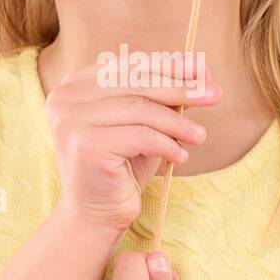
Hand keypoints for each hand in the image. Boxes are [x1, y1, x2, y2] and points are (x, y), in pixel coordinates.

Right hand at [46, 57, 220, 234]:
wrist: (97, 214)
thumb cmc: (122, 166)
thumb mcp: (145, 124)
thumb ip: (164, 96)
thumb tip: (202, 69)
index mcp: (76, 85)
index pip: (128, 65)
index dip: (167, 65)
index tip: (202, 69)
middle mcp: (66, 97)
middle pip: (135, 83)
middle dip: (180, 88)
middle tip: (214, 95)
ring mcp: (71, 120)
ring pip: (139, 109)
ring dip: (177, 122)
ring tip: (200, 136)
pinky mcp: (85, 145)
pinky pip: (140, 136)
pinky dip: (166, 144)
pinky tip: (180, 156)